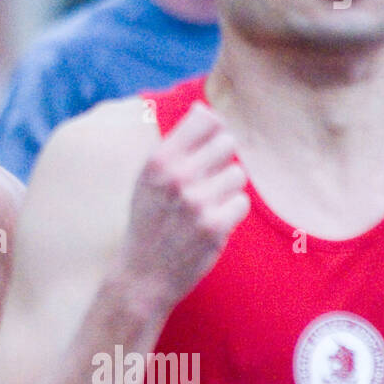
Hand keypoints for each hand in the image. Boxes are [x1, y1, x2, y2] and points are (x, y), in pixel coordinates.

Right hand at [117, 102, 248, 316]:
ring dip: (227, 189)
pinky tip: (210, 222)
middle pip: (227, 142)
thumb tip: (204, 109)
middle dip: (222, 159)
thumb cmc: (149, 221)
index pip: (205, 118)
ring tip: (205, 204)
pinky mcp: (214, 225)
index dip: (213, 128)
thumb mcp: (148, 178)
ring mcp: (196, 201)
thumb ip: (176, 144)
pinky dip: (230, 212)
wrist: (142, 274)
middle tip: (207, 180)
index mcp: (158, 160)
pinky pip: (241, 201)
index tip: (207, 145)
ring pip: (237, 174)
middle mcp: (176, 176)